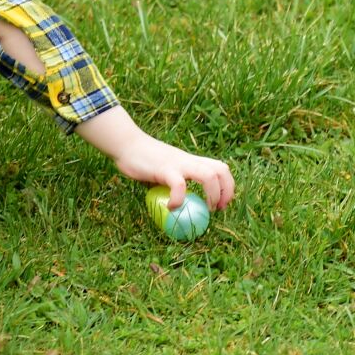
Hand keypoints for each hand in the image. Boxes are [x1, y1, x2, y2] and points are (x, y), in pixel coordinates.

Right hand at [77, 108, 235, 210]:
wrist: (127, 145)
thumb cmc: (144, 160)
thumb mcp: (165, 170)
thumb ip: (174, 182)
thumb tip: (178, 206)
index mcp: (191, 161)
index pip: (220, 168)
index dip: (228, 187)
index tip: (221, 205)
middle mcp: (188, 161)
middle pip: (221, 170)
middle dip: (225, 192)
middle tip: (216, 209)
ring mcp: (178, 164)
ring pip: (208, 175)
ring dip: (212, 195)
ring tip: (204, 210)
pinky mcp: (164, 169)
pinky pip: (179, 184)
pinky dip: (179, 198)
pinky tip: (172, 207)